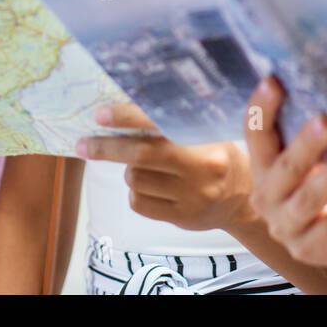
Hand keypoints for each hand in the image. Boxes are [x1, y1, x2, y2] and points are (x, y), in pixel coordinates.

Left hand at [76, 102, 257, 232]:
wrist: (242, 198)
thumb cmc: (217, 155)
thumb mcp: (207, 132)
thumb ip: (176, 123)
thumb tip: (126, 108)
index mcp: (205, 141)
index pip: (160, 126)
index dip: (127, 119)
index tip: (101, 115)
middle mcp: (200, 170)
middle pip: (140, 156)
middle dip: (106, 148)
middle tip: (83, 144)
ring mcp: (191, 197)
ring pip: (135, 180)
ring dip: (129, 170)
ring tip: (142, 165)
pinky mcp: (181, 218)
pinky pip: (139, 203)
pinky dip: (136, 192)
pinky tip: (150, 186)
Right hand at [245, 76, 326, 274]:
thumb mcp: (320, 160)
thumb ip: (316, 135)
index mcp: (263, 170)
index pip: (255, 136)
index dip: (261, 110)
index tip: (273, 81)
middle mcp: (267, 199)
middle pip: (284, 169)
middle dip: (305, 144)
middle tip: (325, 120)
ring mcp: (288, 228)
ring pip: (310, 197)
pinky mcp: (313, 249)